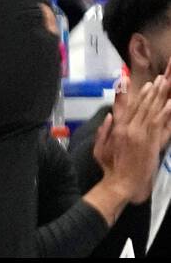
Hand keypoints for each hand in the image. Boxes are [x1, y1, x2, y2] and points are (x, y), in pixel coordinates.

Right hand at [95, 70, 170, 203]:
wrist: (120, 183)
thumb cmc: (110, 168)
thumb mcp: (99, 149)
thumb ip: (103, 131)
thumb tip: (109, 116)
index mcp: (117, 129)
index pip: (130, 108)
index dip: (140, 96)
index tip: (148, 86)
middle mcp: (128, 128)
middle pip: (142, 106)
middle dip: (152, 92)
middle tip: (160, 79)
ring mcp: (139, 134)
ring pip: (150, 111)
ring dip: (159, 97)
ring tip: (166, 85)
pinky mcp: (149, 142)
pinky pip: (157, 124)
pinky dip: (164, 113)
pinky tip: (169, 104)